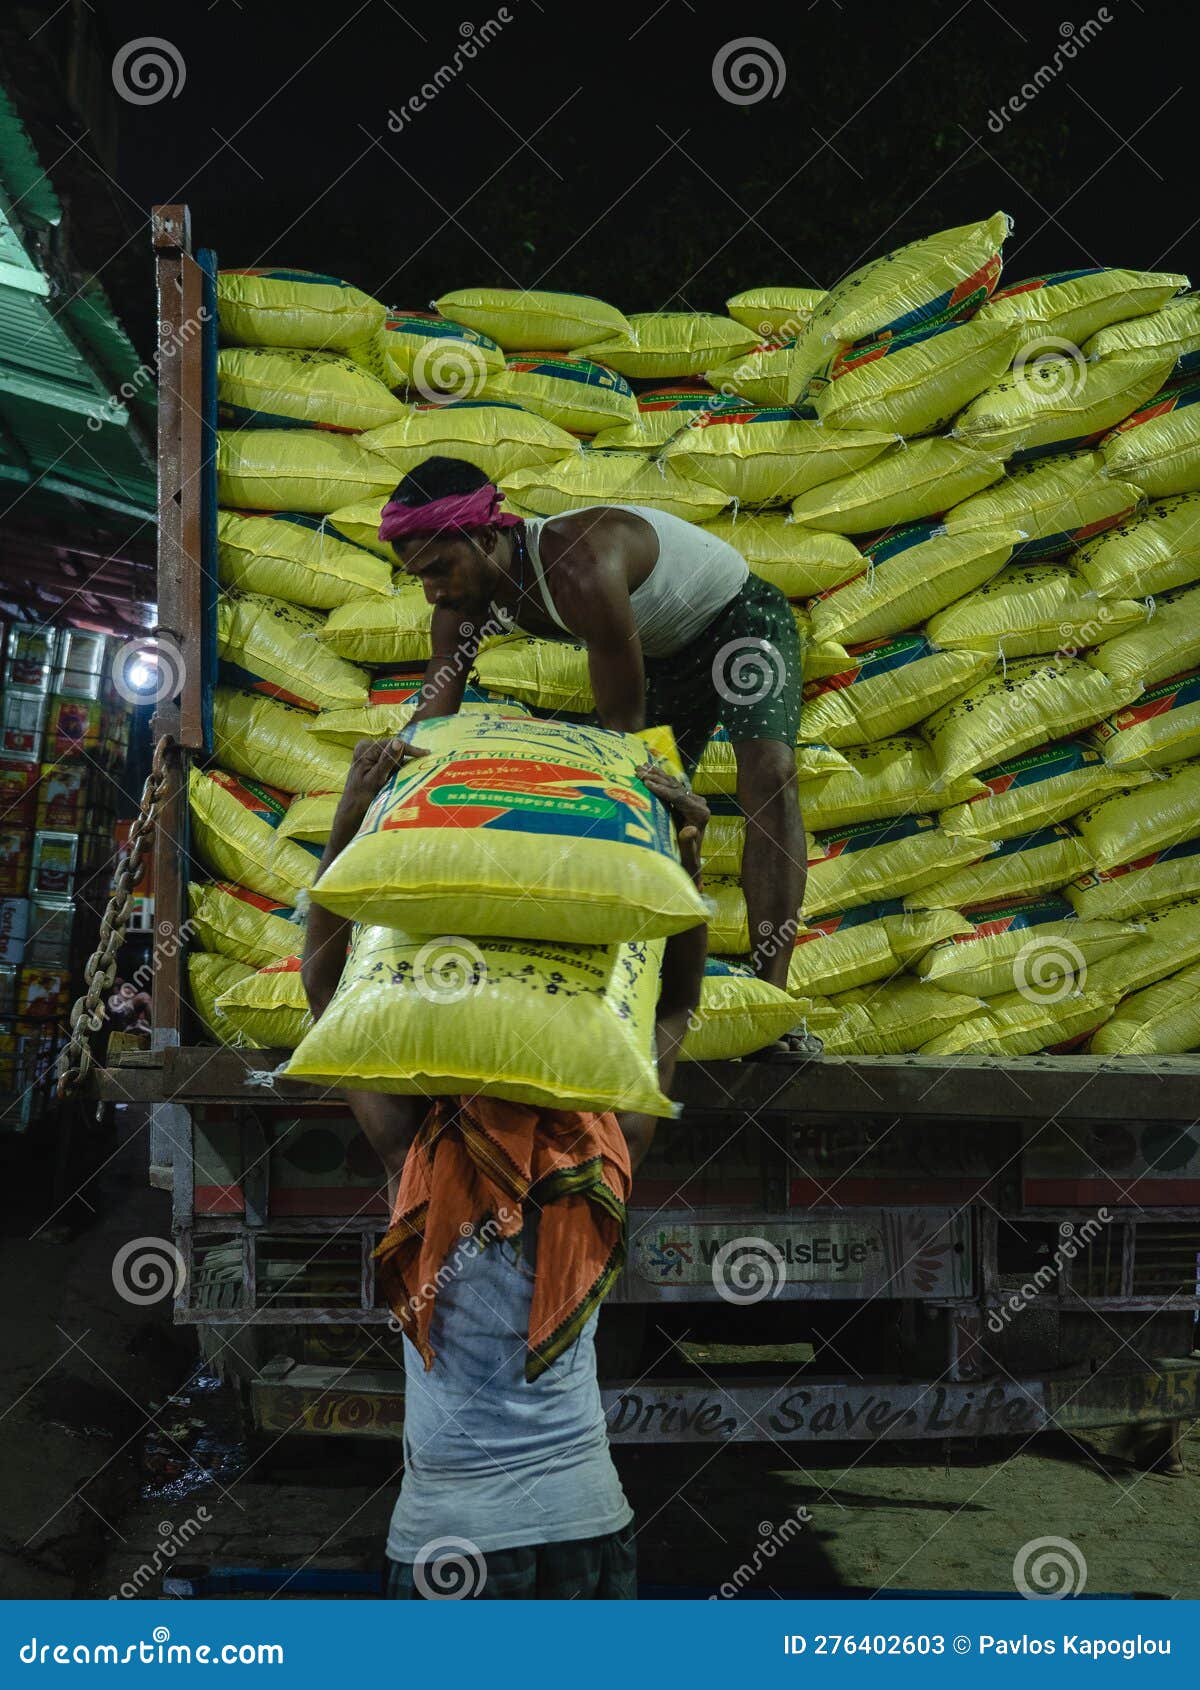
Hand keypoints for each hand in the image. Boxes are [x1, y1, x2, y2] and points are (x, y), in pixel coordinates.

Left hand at [335, 736, 427, 825]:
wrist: (352, 810)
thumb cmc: (361, 797)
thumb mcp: (376, 779)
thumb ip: (387, 761)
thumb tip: (398, 742)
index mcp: (365, 749)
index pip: (393, 744)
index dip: (410, 749)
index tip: (426, 754)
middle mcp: (367, 748)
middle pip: (394, 749)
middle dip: (406, 759)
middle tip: (420, 766)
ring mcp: (370, 755)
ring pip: (394, 756)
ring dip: (402, 766)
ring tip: (403, 778)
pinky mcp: (374, 763)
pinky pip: (391, 762)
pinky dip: (397, 770)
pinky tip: (397, 779)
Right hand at [637, 762, 708, 883]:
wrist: (689, 859)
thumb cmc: (685, 858)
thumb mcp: (686, 853)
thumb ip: (688, 842)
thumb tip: (690, 830)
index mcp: (700, 813)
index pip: (678, 797)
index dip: (662, 789)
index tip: (646, 782)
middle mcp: (699, 804)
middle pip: (675, 787)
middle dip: (656, 778)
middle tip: (638, 771)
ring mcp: (694, 800)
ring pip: (673, 783)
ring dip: (656, 774)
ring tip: (639, 767)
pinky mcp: (687, 799)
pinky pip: (672, 786)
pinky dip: (659, 778)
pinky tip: (648, 770)